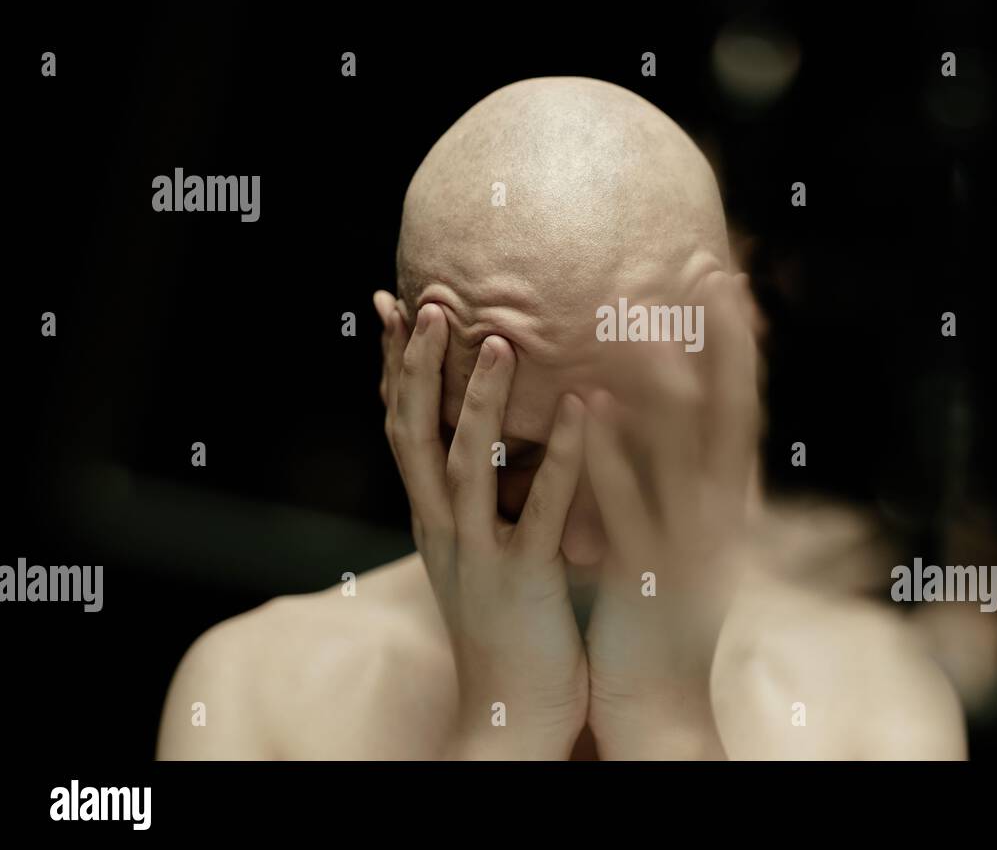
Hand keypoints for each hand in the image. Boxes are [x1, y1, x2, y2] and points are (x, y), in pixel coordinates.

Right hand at [373, 291, 588, 758]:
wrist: (508, 714)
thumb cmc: (504, 625)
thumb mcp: (473, 553)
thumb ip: (471, 499)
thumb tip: (478, 440)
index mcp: (431, 518)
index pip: (402, 428)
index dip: (395, 366)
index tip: (394, 304)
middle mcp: (441, 529)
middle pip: (416, 434)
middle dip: (419, 366)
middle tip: (432, 302)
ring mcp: (477, 554)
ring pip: (466, 465)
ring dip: (478, 400)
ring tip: (498, 339)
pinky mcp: (522, 581)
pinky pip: (540, 510)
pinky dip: (562, 456)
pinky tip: (583, 409)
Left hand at [581, 272, 760, 758]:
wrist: (664, 703)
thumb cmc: (668, 610)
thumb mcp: (690, 539)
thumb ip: (686, 481)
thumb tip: (676, 419)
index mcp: (727, 502)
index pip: (740, 409)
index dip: (738, 346)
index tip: (730, 280)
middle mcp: (719, 514)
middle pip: (726, 414)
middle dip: (721, 344)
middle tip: (708, 272)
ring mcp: (687, 542)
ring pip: (680, 451)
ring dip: (664, 383)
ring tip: (640, 319)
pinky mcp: (646, 573)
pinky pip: (630, 503)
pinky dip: (614, 452)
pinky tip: (592, 408)